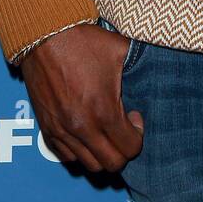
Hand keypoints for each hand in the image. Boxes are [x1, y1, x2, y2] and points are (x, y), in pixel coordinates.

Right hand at [19, 22, 144, 172]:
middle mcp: (82, 128)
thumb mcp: (121, 50)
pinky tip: (86, 131)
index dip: (138, 136)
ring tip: (105, 131)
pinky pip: (67, 157)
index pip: (130, 148)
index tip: (134, 117)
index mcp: (104, 111)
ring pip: (89, 165)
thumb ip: (141, 66)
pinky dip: (80, 151)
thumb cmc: (84, 42)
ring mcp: (62, 131)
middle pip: (111, 164)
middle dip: (123, 150)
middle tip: (123, 128)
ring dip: (102, 153)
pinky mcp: (47, 129)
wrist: (45, 36)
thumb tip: (157, 70)